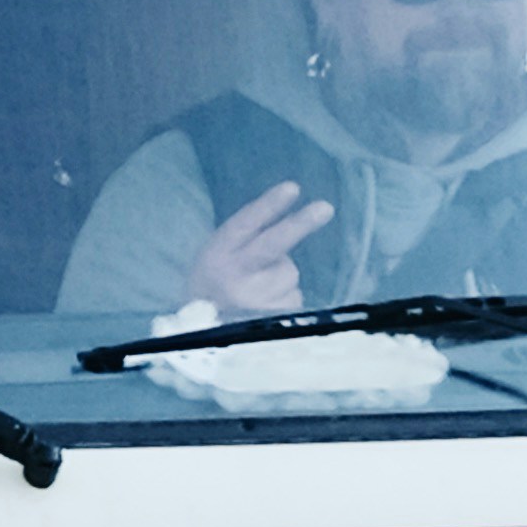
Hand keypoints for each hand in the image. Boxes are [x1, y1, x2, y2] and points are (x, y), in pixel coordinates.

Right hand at [185, 181, 330, 316]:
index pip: (245, 225)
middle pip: (272, 245)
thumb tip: (294, 225)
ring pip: (289, 273)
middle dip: (300, 224)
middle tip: (325, 208)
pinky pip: (293, 298)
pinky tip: (264, 309)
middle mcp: (234, 278)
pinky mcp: (272, 322)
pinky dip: (285, 298)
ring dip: (281, 278)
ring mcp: (255, 303)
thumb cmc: (213, 291)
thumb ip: (246, 243)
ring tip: (257, 294)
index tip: (292, 188)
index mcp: (216, 256)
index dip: (269, 206)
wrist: (201, 338)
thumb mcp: (216, 261)